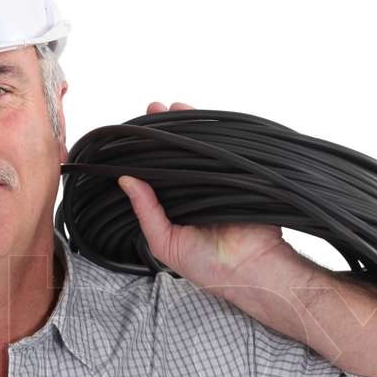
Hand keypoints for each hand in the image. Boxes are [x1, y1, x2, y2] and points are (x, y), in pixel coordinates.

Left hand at [121, 101, 291, 290]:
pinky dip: (214, 134)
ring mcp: (219, 179)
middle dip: (166, 131)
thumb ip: (145, 211)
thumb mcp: (164, 242)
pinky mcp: (240, 174)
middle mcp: (196, 189)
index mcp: (176, 205)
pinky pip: (225, 151)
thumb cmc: (207, 266)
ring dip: (189, 126)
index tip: (134, 132)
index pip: (159, 172)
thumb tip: (125, 180)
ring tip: (172, 107)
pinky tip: (199, 119)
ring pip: (200, 148)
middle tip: (153, 109)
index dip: (148, 152)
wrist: (251, 270)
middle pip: (179, 154)